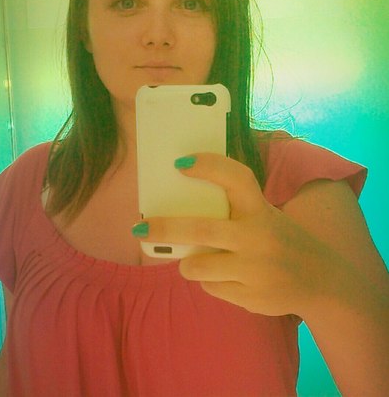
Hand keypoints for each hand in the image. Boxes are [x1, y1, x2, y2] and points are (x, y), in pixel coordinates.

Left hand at [134, 153, 335, 317]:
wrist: (323, 281)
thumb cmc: (282, 239)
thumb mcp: (266, 215)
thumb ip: (235, 210)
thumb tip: (180, 201)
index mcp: (261, 209)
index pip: (235, 178)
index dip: (209, 166)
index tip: (179, 163)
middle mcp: (258, 237)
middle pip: (201, 230)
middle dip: (165, 229)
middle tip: (139, 228)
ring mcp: (255, 270)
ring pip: (198, 266)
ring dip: (187, 263)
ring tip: (190, 260)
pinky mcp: (251, 298)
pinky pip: (211, 287)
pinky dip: (208, 280)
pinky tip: (225, 277)